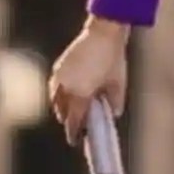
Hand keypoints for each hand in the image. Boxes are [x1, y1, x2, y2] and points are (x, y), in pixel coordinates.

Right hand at [48, 16, 129, 146]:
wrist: (103, 33)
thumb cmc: (113, 59)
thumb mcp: (118, 84)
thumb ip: (114, 103)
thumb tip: (112, 115)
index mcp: (80, 93)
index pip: (74, 120)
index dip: (74, 132)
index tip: (75, 140)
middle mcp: (67, 87)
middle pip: (63, 111)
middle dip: (68, 120)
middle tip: (76, 127)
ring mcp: (61, 76)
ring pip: (56, 99)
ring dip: (61, 108)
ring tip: (69, 112)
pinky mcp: (59, 66)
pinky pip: (55, 86)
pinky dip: (58, 94)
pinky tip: (66, 95)